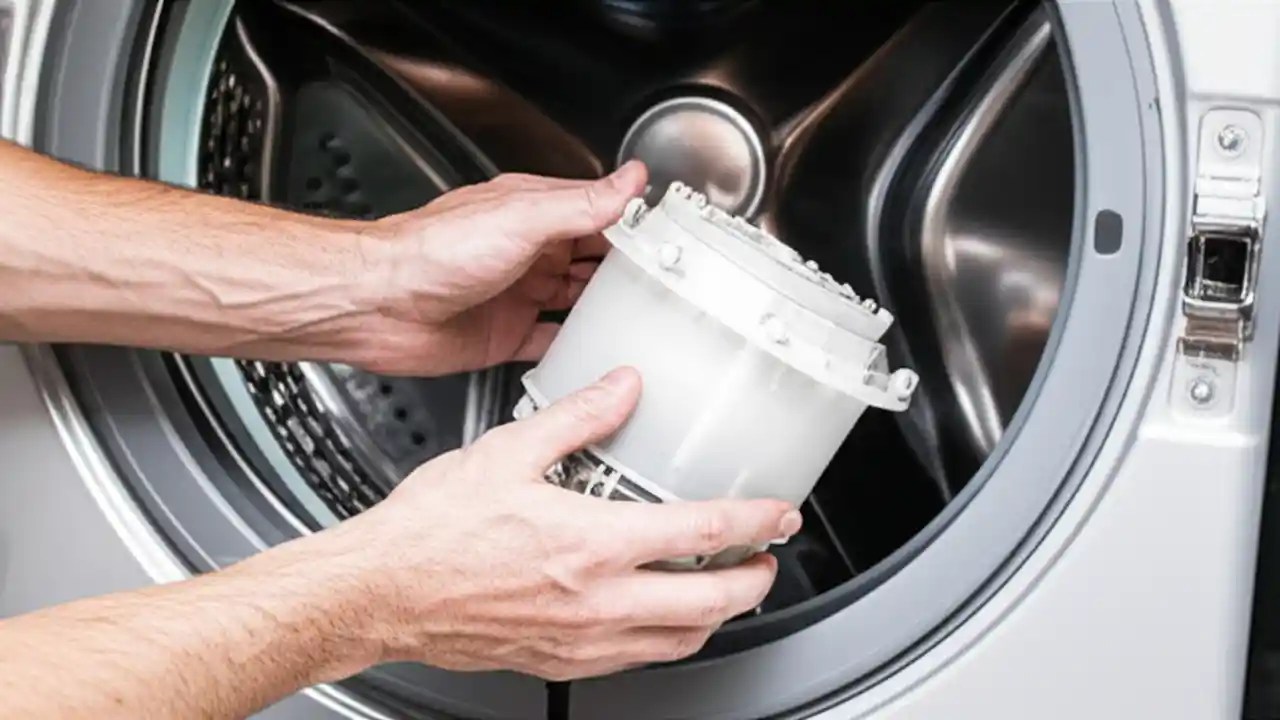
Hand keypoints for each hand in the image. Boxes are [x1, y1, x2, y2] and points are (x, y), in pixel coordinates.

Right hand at [304, 367, 801, 680]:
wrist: (380, 592)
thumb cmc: (431, 531)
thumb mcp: (509, 451)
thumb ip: (578, 416)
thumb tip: (622, 387)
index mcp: (591, 544)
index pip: (703, 534)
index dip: (756, 521)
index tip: (780, 513)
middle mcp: (595, 602)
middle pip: (710, 605)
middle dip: (755, 581)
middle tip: (767, 558)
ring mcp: (580, 641)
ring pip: (679, 641)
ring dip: (717, 616)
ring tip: (726, 589)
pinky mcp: (559, 661)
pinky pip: (636, 659)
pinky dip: (666, 637)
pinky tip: (658, 615)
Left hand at [347, 163, 647, 375]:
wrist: (375, 304)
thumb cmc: (429, 253)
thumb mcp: (520, 219)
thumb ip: (580, 204)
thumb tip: (629, 178)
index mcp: (531, 214)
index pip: (595, 213)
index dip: (630, 224)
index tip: (667, 237)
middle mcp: (525, 252)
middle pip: (589, 259)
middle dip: (624, 268)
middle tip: (665, 282)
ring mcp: (515, 294)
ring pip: (574, 299)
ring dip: (603, 306)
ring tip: (640, 315)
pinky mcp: (504, 335)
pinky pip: (549, 341)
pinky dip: (573, 346)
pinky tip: (593, 352)